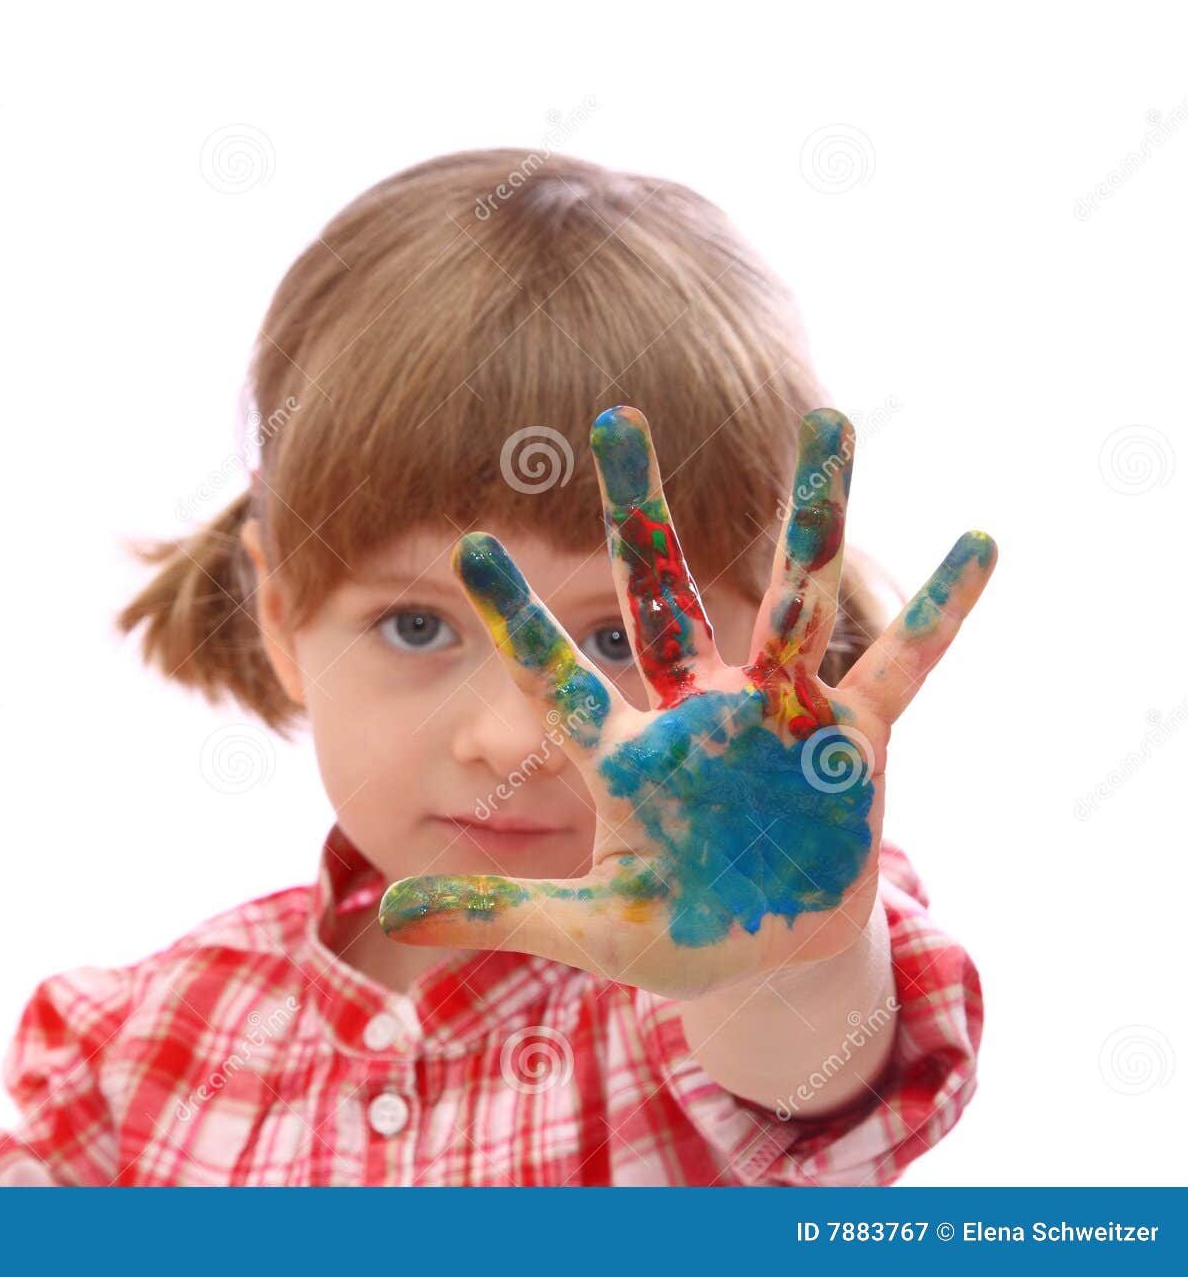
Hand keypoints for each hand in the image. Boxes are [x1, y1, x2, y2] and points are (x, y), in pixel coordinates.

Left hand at [378, 406, 995, 998]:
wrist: (766, 952)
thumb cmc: (674, 930)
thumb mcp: (589, 933)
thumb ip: (501, 915)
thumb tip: (386, 916)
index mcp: (627, 752)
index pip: (556, 672)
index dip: (514, 614)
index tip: (466, 544)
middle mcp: (697, 708)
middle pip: (660, 591)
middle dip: (639, 509)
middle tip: (614, 414)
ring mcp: (775, 713)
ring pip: (791, 596)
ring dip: (810, 515)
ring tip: (830, 420)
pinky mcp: (849, 737)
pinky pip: (900, 664)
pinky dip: (941, 611)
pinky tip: (980, 543)